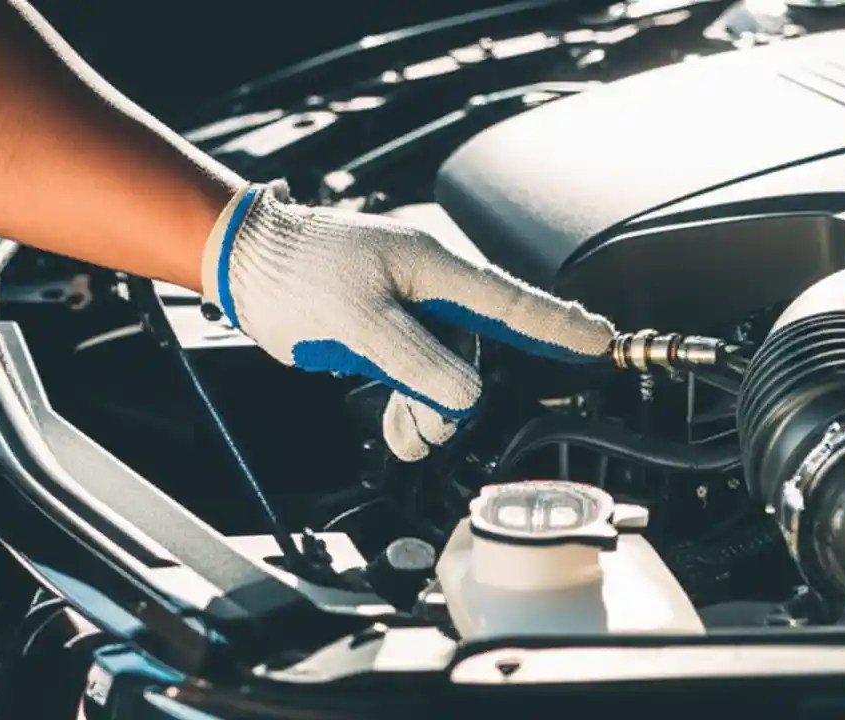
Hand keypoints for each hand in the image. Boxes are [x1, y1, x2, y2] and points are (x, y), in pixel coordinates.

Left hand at [201, 181, 614, 459]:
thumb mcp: (360, 324)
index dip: (559, 328)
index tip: (601, 341)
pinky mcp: (388, 330)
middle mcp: (431, 287)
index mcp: (435, 270)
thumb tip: (467, 399)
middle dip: (454, 399)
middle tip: (423, 426)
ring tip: (401, 431)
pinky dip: (409, 407)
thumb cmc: (296, 273)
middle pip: (476, 355)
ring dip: (426, 410)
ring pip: (446, 374)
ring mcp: (410, 309)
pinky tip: (396, 426)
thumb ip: (419, 364)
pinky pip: (417, 376)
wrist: (243, 262)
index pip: (513, 304)